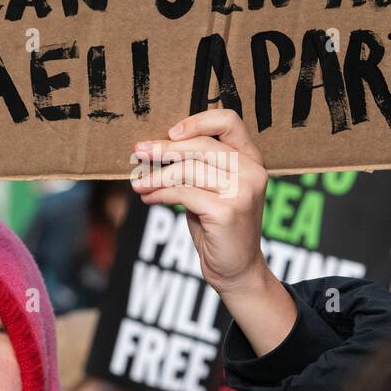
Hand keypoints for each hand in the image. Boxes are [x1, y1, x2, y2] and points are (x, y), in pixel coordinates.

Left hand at [130, 109, 294, 355]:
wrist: (236, 269)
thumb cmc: (218, 227)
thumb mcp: (211, 189)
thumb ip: (197, 166)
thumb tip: (156, 146)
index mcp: (251, 160)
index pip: (229, 121)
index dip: (197, 121)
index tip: (171, 132)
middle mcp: (252, 172)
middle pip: (202, 145)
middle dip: (164, 148)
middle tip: (138, 153)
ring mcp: (243, 192)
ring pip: (189, 169)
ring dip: (156, 175)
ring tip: (138, 183)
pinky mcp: (227, 212)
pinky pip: (183, 193)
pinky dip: (160, 193)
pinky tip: (148, 197)